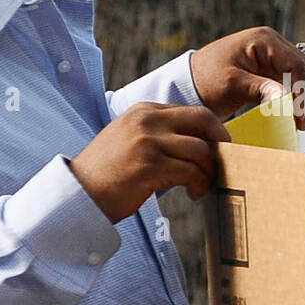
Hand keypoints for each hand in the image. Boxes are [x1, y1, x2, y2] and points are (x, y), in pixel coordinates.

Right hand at [69, 103, 229, 223]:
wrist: (78, 193)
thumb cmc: (107, 173)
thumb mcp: (130, 139)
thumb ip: (159, 134)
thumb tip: (198, 146)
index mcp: (144, 110)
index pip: (194, 112)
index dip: (214, 131)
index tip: (220, 149)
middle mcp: (147, 120)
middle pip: (204, 121)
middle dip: (222, 142)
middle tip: (225, 163)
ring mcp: (148, 142)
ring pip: (201, 150)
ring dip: (208, 171)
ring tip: (202, 186)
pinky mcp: (149, 166)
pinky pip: (190, 172)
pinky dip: (199, 184)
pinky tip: (194, 193)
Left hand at [190, 26, 304, 128]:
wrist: (190, 82)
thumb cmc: (205, 79)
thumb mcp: (230, 85)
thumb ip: (258, 89)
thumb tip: (284, 98)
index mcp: (265, 40)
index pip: (298, 64)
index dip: (304, 91)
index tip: (300, 115)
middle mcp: (274, 45)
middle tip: (303, 122)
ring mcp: (276, 57)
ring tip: (301, 120)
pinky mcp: (274, 71)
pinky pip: (298, 82)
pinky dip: (302, 97)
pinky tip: (297, 115)